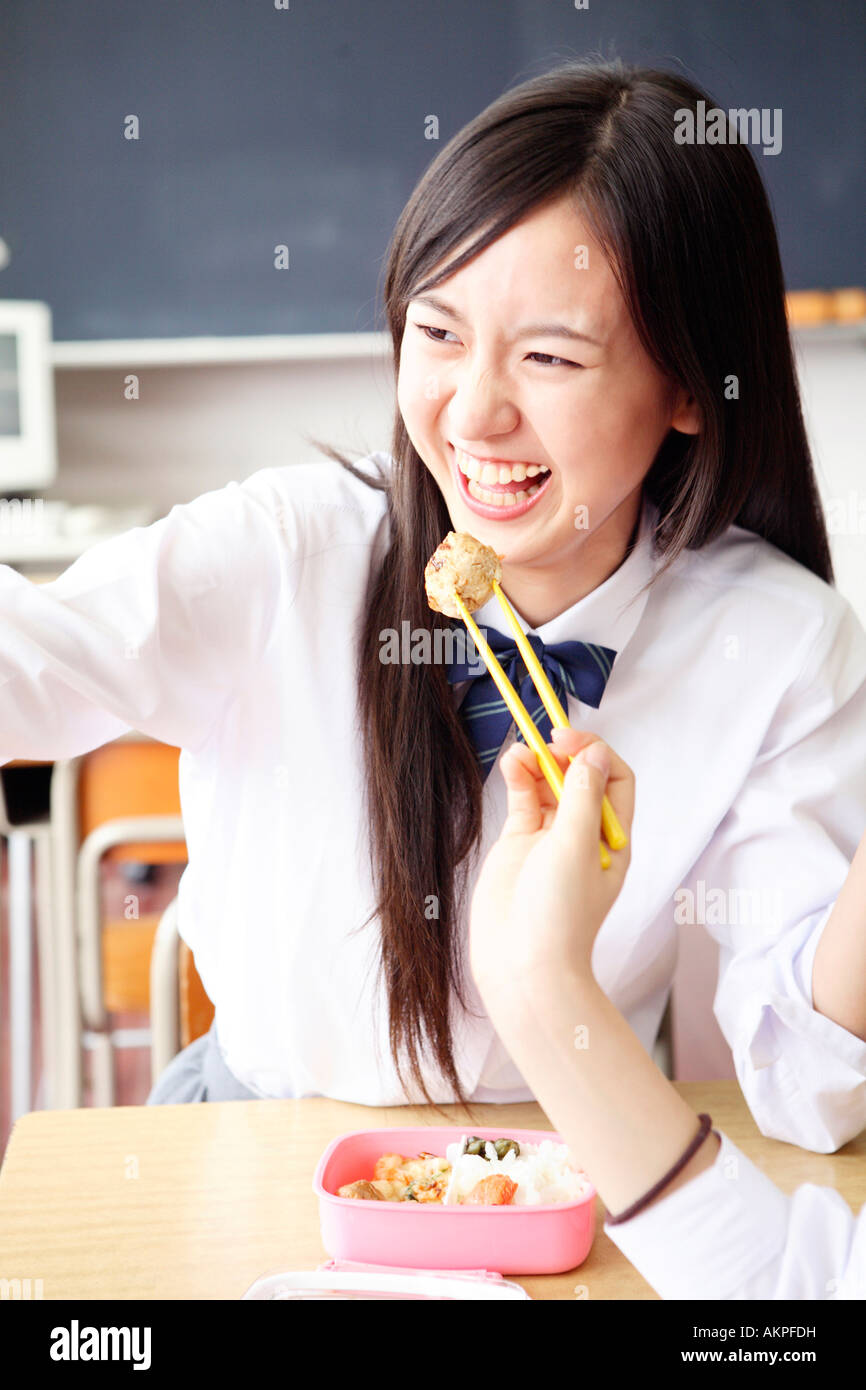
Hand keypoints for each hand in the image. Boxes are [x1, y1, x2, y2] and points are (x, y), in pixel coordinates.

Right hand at [469, 727, 634, 1001]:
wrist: (523, 966)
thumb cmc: (559, 916)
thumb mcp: (576, 848)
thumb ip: (582, 796)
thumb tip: (593, 752)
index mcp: (612, 839)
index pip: (614, 779)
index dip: (595, 752)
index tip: (569, 740)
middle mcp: (584, 836)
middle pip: (580, 777)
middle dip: (565, 753)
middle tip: (546, 741)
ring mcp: (550, 839)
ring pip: (549, 785)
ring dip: (537, 763)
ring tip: (520, 753)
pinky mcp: (520, 844)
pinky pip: (523, 800)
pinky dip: (517, 778)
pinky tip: (511, 763)